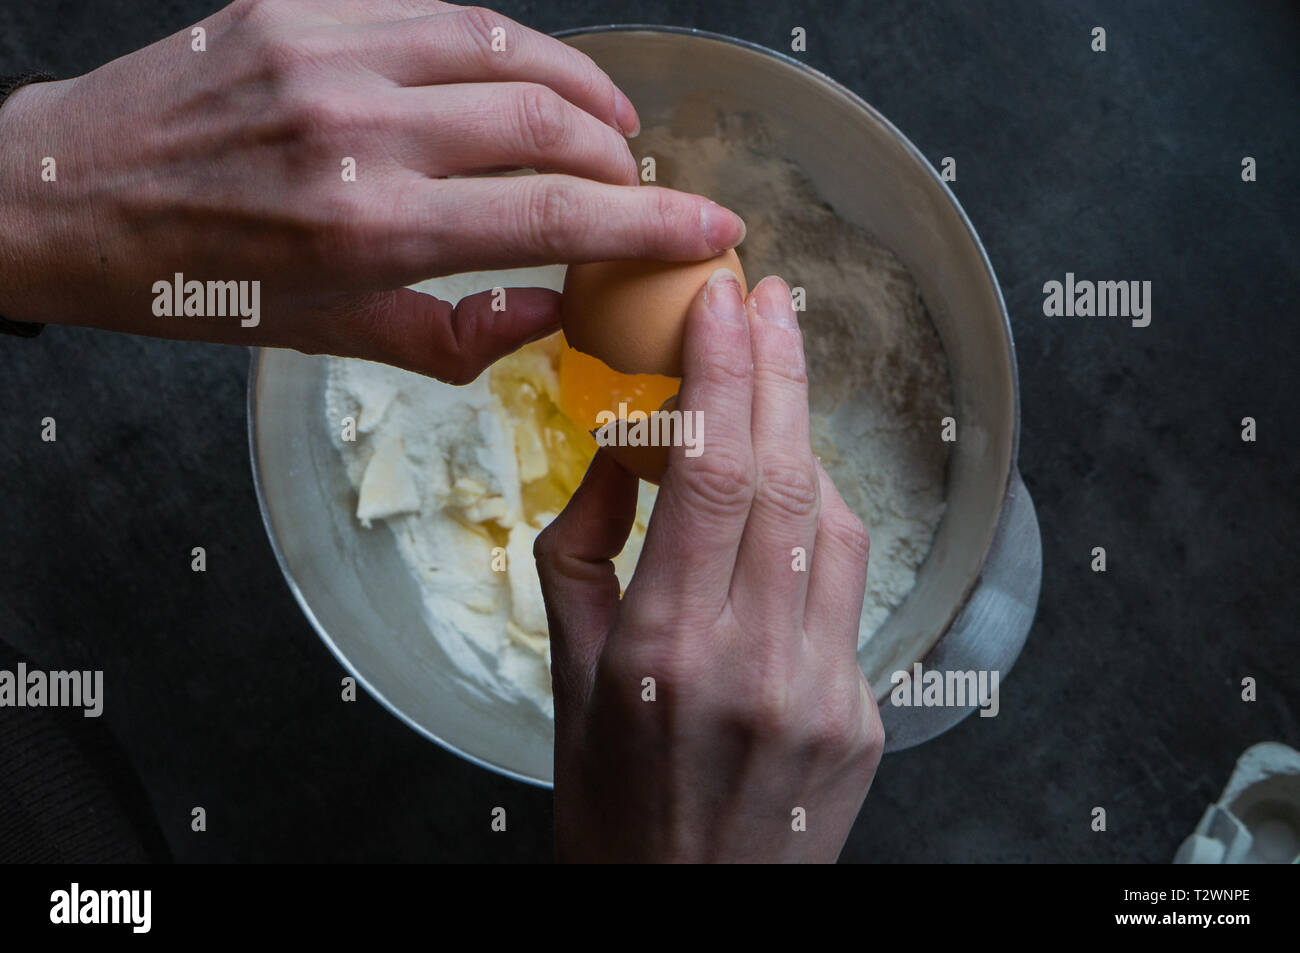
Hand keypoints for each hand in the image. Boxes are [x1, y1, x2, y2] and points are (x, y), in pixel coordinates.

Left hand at [0, 0, 744, 380]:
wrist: (64, 200)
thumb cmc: (196, 287)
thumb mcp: (330, 340)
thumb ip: (456, 334)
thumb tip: (554, 310)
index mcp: (365, 232)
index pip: (551, 215)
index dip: (650, 221)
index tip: (711, 225)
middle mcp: (355, 133)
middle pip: (545, 121)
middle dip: (621, 155)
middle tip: (641, 184)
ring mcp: (325, 55)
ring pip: (506, 47)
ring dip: (580, 85)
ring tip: (611, 121)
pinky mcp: (298, 11)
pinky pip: (438, 13)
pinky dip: (506, 46)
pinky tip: (527, 75)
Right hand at [535, 272, 883, 862]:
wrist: (693, 914)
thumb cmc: (613, 801)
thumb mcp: (563, 676)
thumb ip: (584, 553)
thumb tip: (624, 456)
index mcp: (660, 649)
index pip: (706, 473)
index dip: (722, 372)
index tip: (721, 303)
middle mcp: (753, 661)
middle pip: (784, 476)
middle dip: (780, 369)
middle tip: (771, 298)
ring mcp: (823, 689)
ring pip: (834, 520)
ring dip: (806, 437)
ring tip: (778, 377)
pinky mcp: (864, 710)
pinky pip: (851, 584)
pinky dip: (822, 522)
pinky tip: (794, 495)